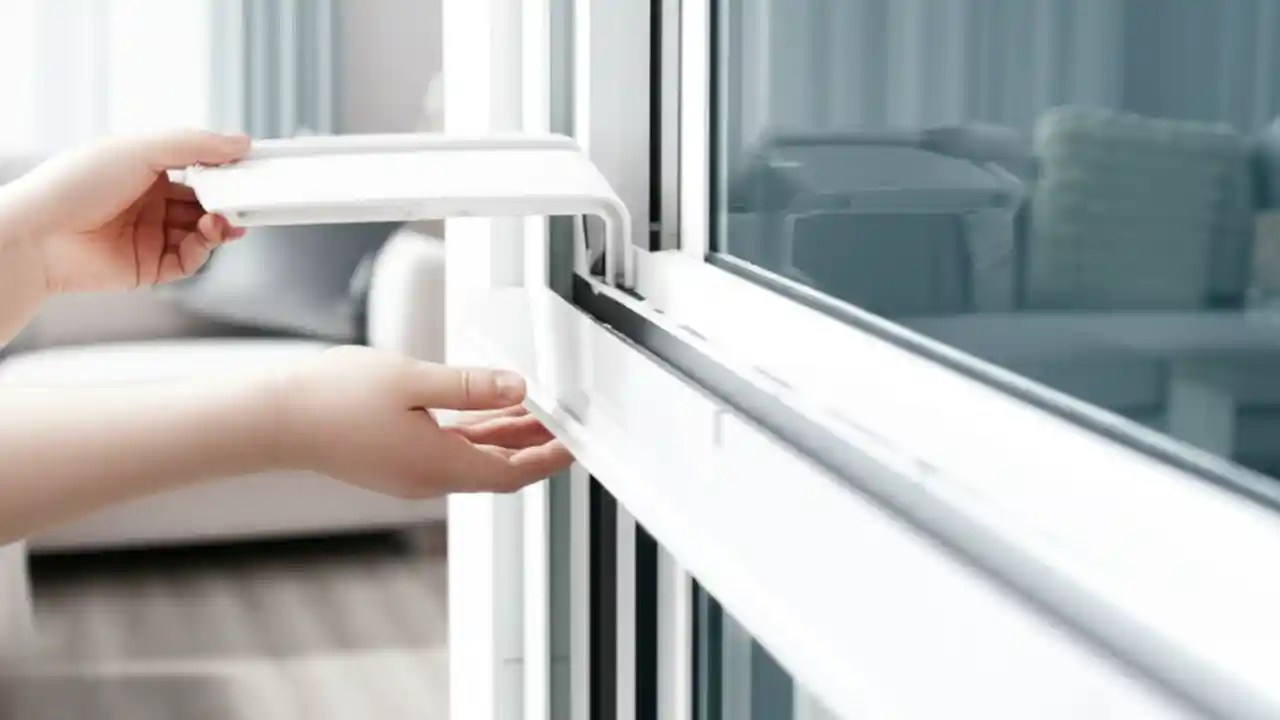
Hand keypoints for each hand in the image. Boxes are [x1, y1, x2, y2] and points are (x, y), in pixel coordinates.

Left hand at [9, 129, 249, 293]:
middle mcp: (147, 204)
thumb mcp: (141, 149)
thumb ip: (195, 145)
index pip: (196, 170)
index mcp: (143, 171)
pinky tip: (207, 237)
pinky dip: (203, 250)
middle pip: (203, 204)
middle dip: (226, 203)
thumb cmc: (76, 183)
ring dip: (218, 227)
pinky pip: (188, 261)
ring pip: (201, 234)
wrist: (41, 234)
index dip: (222, 172)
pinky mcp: (148, 268)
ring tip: (223, 221)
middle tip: (244, 200)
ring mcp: (149, 236)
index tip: (247, 170)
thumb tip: (241, 142)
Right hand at [271, 346, 572, 496]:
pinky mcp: (395, 461)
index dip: (550, 457)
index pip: (514, 471)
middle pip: (499, 465)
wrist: (274, 420)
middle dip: (535, 442)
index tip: (576, 443)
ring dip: (506, 434)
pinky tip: (486, 409)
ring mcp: (410, 473)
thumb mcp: (413, 380)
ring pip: (475, 456)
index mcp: (439, 465)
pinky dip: (475, 432)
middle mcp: (428, 477)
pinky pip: (450, 450)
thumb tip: (518, 387)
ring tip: (538, 409)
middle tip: (565, 420)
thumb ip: (470, 385)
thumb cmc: (332, 400)